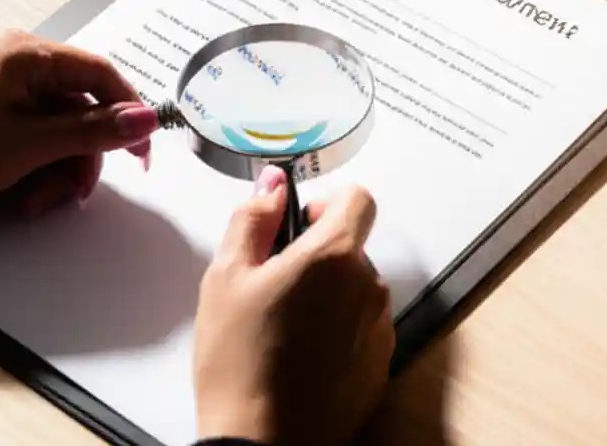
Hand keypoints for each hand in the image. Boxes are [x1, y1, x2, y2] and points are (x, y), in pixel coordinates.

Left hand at [0, 28, 156, 212]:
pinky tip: (15, 188)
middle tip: (69, 194)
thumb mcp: (29, 146)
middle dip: (78, 154)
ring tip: (32, 199)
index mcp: (25, 52)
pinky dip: (27, 157)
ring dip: (52, 164)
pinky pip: (22, 124)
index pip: (100, 73)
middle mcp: (10, 54)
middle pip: (75, 103)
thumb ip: (93, 131)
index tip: (139, 153)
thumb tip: (146, 119)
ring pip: (49, 119)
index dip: (127, 115)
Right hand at [193, 167, 393, 445]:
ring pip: (356, 290)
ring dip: (328, 296)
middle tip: (273, 285)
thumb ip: (253, 220)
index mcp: (333, 256)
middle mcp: (368, 287)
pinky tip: (301, 356)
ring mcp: (379, 329)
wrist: (264, 444)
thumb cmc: (240, 365)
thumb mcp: (226, 278)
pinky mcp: (380, 365)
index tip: (299, 224)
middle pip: (353, 247)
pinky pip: (362, 329)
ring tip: (283, 327)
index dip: (326, 203)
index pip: (358, 198)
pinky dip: (338, 332)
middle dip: (317, 256)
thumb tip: (272, 185)